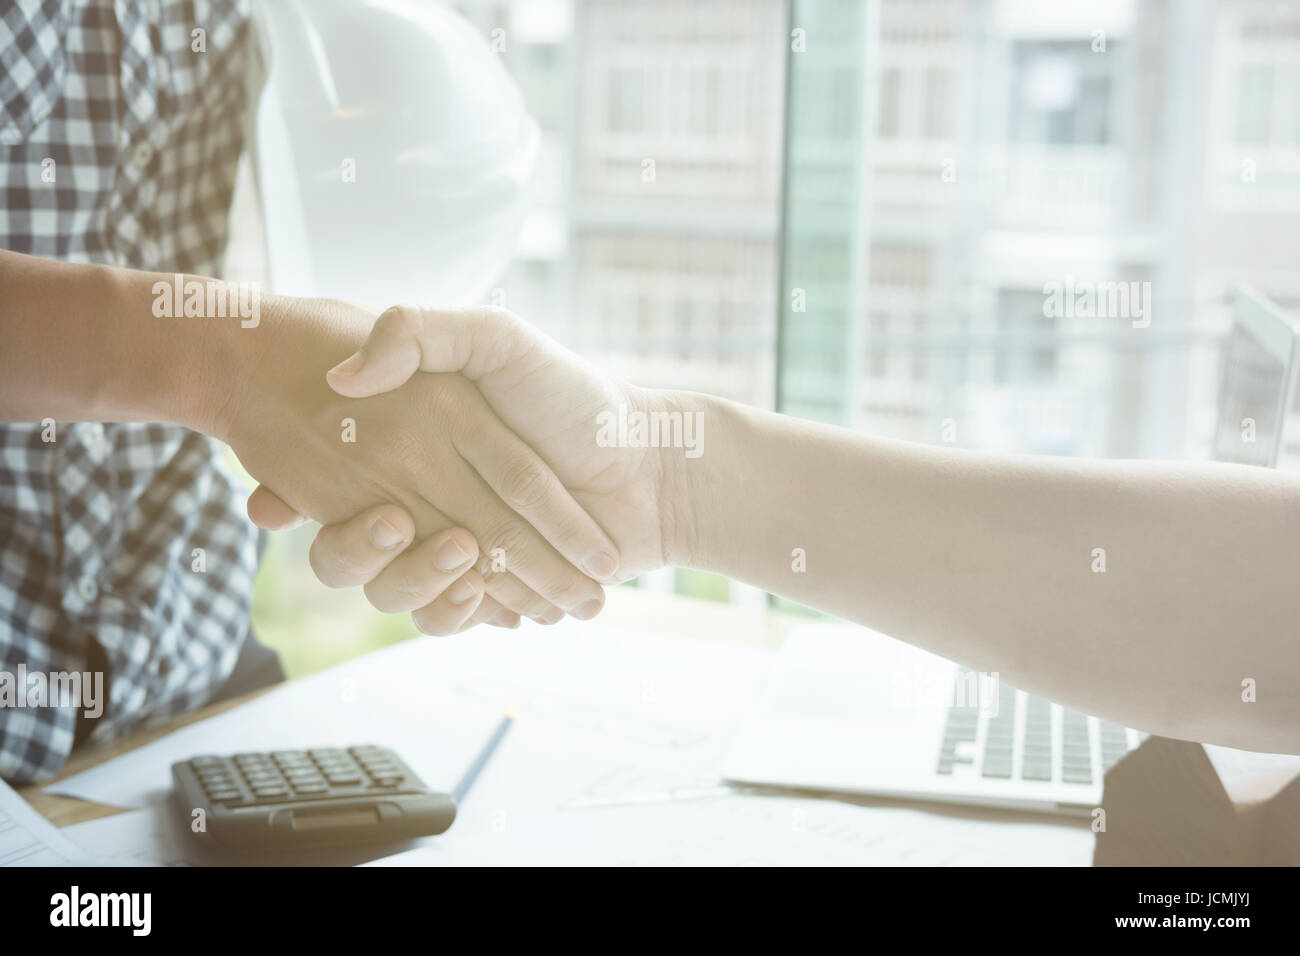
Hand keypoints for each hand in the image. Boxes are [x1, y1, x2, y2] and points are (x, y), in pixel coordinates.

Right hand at [217, 295, 619, 632]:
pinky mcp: (484, 593)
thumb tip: (344, 378)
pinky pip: (448, 619)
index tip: (303, 495)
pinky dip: (466, 612)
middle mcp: (417, 500)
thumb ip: (420, 332)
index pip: (325, 479)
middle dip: (364, 550)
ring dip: (422, 584)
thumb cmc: (573, 397)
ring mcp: (449, 551)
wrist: (647, 464)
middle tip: (400, 524)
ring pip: (395, 592)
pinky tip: (498, 597)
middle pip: (350, 549)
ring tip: (467, 561)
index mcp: (404, 444)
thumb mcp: (497, 341)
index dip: (298, 492)